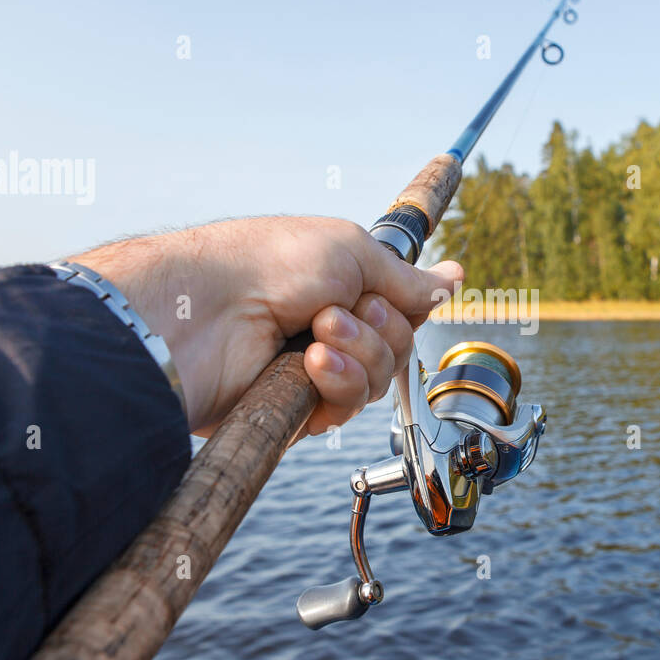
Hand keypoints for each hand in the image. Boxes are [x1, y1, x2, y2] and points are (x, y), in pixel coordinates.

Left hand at [69, 216, 461, 436]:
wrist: (205, 311)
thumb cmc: (267, 264)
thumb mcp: (351, 251)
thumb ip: (406, 278)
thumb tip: (454, 279)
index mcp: (339, 284)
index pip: (401, 306)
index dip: (408, 303)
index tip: (410, 291)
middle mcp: (328, 327)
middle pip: (397, 346)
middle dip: (379, 329)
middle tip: (337, 311)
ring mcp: (312, 369)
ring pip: (377, 379)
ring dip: (358, 354)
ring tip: (316, 334)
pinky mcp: (297, 409)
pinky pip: (348, 408)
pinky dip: (338, 383)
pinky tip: (310, 366)